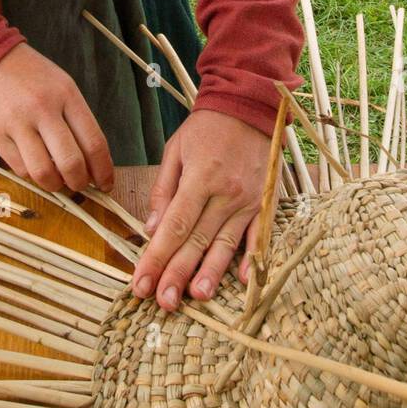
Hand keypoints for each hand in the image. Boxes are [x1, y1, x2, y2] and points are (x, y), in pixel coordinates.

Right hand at [0, 43, 113, 196]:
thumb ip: (76, 120)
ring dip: (54, 185)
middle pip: (71, 163)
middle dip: (80, 183)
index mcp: (67, 94)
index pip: (94, 142)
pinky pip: (19, 169)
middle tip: (79, 186)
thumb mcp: (61, 85)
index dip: (104, 171)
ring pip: (44, 173)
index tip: (106, 184)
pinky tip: (34, 166)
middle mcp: (44, 108)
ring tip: (56, 180)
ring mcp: (17, 122)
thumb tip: (90, 162)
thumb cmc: (29, 74)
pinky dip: (31, 175)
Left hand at [131, 110, 269, 312]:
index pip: (174, 226)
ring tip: (197, 298)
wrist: (250, 105)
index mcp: (200, 178)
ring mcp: (249, 200)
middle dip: (177, 274)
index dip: (156, 257)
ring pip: (226, 243)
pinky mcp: (265, 202)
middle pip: (197, 240)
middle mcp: (226, 193)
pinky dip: (252, 258)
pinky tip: (242, 281)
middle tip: (163, 302)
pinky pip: (259, 235)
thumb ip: (163, 190)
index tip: (141, 283)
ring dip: (211, 273)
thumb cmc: (207, 127)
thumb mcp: (175, 149)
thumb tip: (151, 229)